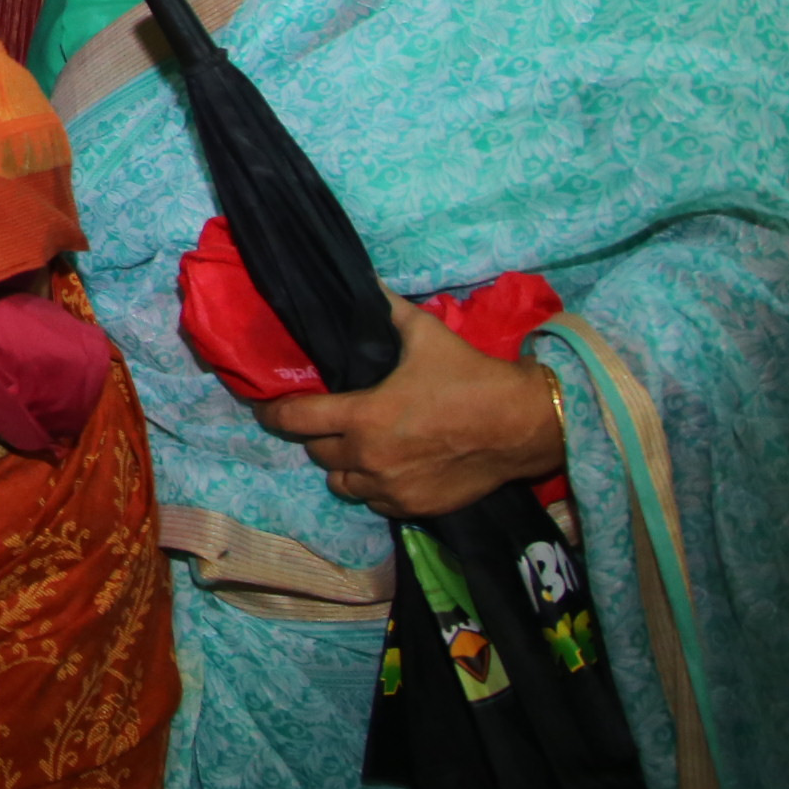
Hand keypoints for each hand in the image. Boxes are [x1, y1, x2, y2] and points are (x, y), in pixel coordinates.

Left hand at [254, 297, 566, 520]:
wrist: (522, 425)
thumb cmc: (469, 377)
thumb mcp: (424, 334)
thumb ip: (385, 309)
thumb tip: (362, 281)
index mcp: (362, 415)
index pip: (295, 420)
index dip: (275, 413)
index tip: (267, 408)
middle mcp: (368, 456)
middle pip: (317, 452)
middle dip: (318, 435)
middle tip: (333, 420)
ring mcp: (389, 487)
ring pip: (341, 482)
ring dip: (342, 464)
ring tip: (359, 446)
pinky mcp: (413, 508)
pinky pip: (374, 501)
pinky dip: (372, 487)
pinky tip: (387, 468)